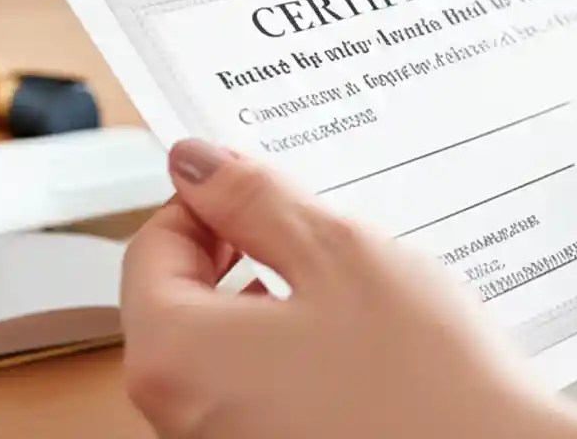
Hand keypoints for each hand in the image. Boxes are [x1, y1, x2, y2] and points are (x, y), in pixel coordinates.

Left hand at [121, 140, 576, 438]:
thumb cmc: (422, 378)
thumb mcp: (339, 254)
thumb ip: (255, 201)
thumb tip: (197, 163)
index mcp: (176, 354)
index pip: (153, 246)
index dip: (210, 202)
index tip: (262, 186)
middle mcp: (181, 412)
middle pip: (183, 299)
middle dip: (244, 251)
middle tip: (319, 231)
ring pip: (226, 344)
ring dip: (276, 302)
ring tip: (351, 289)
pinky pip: (259, 387)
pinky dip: (296, 353)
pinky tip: (360, 342)